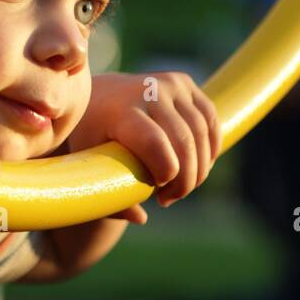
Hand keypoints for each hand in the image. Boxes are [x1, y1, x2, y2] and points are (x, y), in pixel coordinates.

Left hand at [69, 71, 221, 210]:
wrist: (96, 94)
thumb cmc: (91, 137)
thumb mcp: (90, 165)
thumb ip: (109, 196)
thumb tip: (141, 218)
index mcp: (120, 110)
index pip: (155, 143)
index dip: (167, 173)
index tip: (158, 193)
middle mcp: (146, 91)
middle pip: (183, 141)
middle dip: (185, 179)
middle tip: (169, 198)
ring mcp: (168, 83)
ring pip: (201, 132)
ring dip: (199, 167)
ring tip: (181, 186)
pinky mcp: (183, 82)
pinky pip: (209, 118)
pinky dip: (209, 147)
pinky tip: (198, 167)